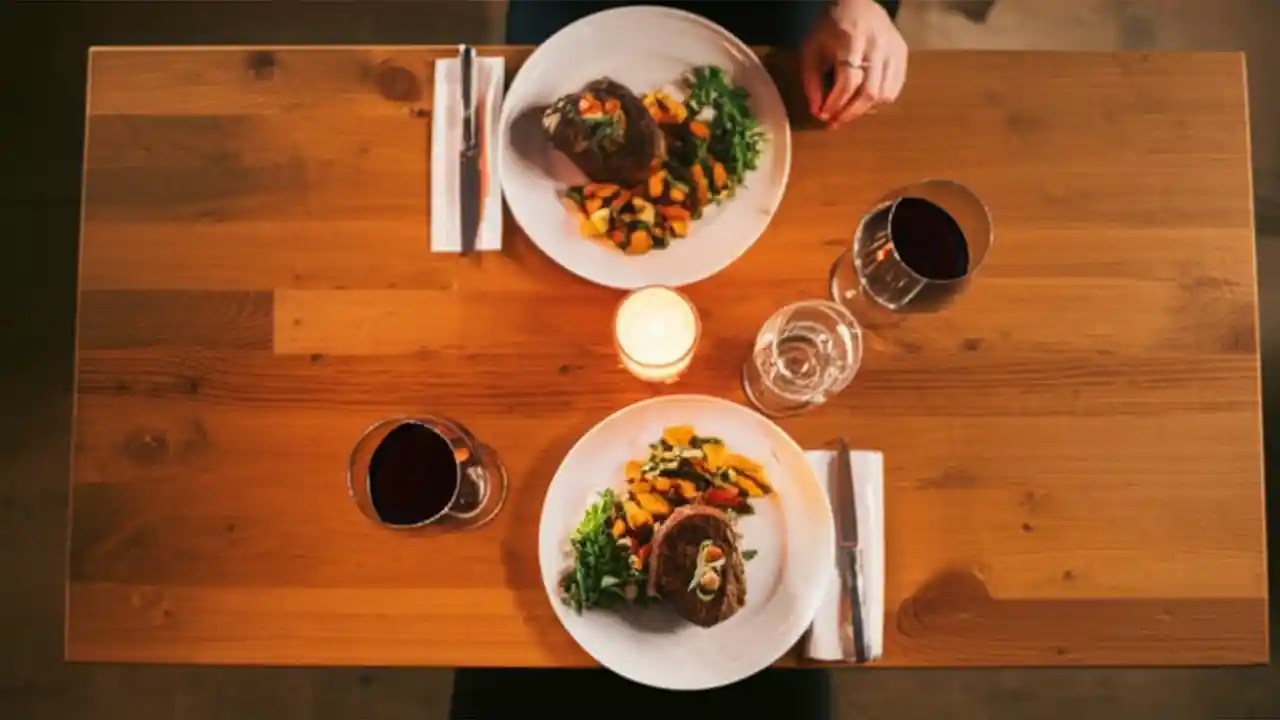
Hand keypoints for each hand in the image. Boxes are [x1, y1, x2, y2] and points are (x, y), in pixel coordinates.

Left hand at [801, 0, 907, 128]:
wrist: (855, 1)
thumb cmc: (829, 27)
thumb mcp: (810, 49)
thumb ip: (811, 81)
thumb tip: (817, 112)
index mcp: (851, 41)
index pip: (848, 82)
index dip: (836, 103)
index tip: (824, 115)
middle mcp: (877, 45)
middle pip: (870, 91)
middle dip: (851, 113)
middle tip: (836, 123)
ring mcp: (894, 49)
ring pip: (886, 93)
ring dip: (865, 110)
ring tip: (849, 112)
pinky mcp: (902, 53)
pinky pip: (895, 87)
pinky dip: (879, 100)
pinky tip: (864, 101)